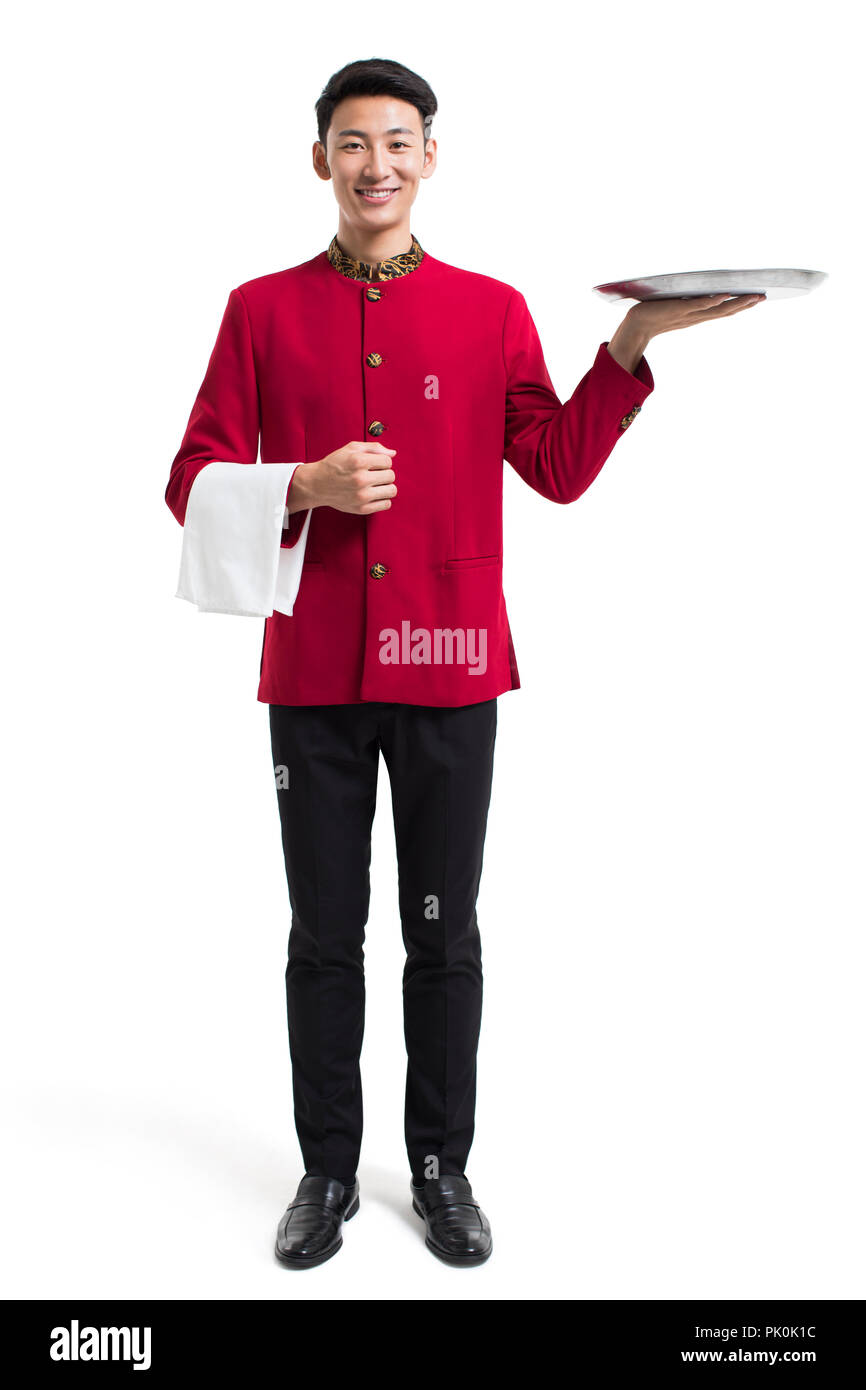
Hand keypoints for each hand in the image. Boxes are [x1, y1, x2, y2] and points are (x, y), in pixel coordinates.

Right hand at [295, 441, 397, 514]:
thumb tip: (393, 453)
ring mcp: (361, 496)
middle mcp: (360, 479)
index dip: (382, 462)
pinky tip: (373, 494)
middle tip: (373, 474)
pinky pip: (386, 504)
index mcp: (358, 462)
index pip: (388, 461)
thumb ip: (373, 447)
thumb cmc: (335, 464)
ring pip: (392, 491)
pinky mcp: (362, 508)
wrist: (317, 485)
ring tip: (375, 484)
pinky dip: (383, 499)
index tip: (373, 464)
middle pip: (391, 476)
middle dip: (384, 473)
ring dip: (386, 486)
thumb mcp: (351, 448)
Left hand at [626, 292, 765, 340]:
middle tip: (765, 297)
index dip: (742, 305)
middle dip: (746, 304)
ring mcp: (689, 314)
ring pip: (717, 309)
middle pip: (726, 311)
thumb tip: (700, 291)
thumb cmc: (655, 315)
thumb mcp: (676, 308)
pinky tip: (724, 295)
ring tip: (753, 297)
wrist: (637, 326)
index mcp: (698, 316)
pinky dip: (712, 301)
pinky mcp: (678, 310)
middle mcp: (697, 317)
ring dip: (736, 303)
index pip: (724, 311)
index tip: (759, 298)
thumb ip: (689, 302)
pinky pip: (699, 305)